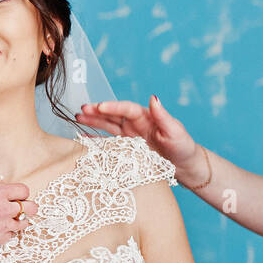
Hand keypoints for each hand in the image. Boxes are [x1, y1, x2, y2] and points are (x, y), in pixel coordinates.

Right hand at [0, 181, 36, 252]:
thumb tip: (1, 186)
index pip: (24, 190)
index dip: (21, 194)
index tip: (15, 197)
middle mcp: (4, 208)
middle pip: (32, 208)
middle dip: (27, 208)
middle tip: (19, 209)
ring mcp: (2, 226)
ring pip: (24, 224)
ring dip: (17, 222)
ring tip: (5, 221)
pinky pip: (11, 236)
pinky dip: (6, 234)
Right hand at [74, 97, 207, 187]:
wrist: (184, 165)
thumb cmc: (182, 147)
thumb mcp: (175, 131)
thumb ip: (163, 116)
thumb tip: (153, 98)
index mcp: (145, 116)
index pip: (126, 108)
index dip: (112, 107)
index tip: (99, 107)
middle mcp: (135, 124)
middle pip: (113, 115)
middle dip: (97, 112)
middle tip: (82, 110)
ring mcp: (129, 135)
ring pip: (107, 125)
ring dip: (93, 121)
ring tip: (78, 118)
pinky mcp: (126, 148)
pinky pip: (108, 141)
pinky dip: (96, 139)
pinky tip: (84, 137)